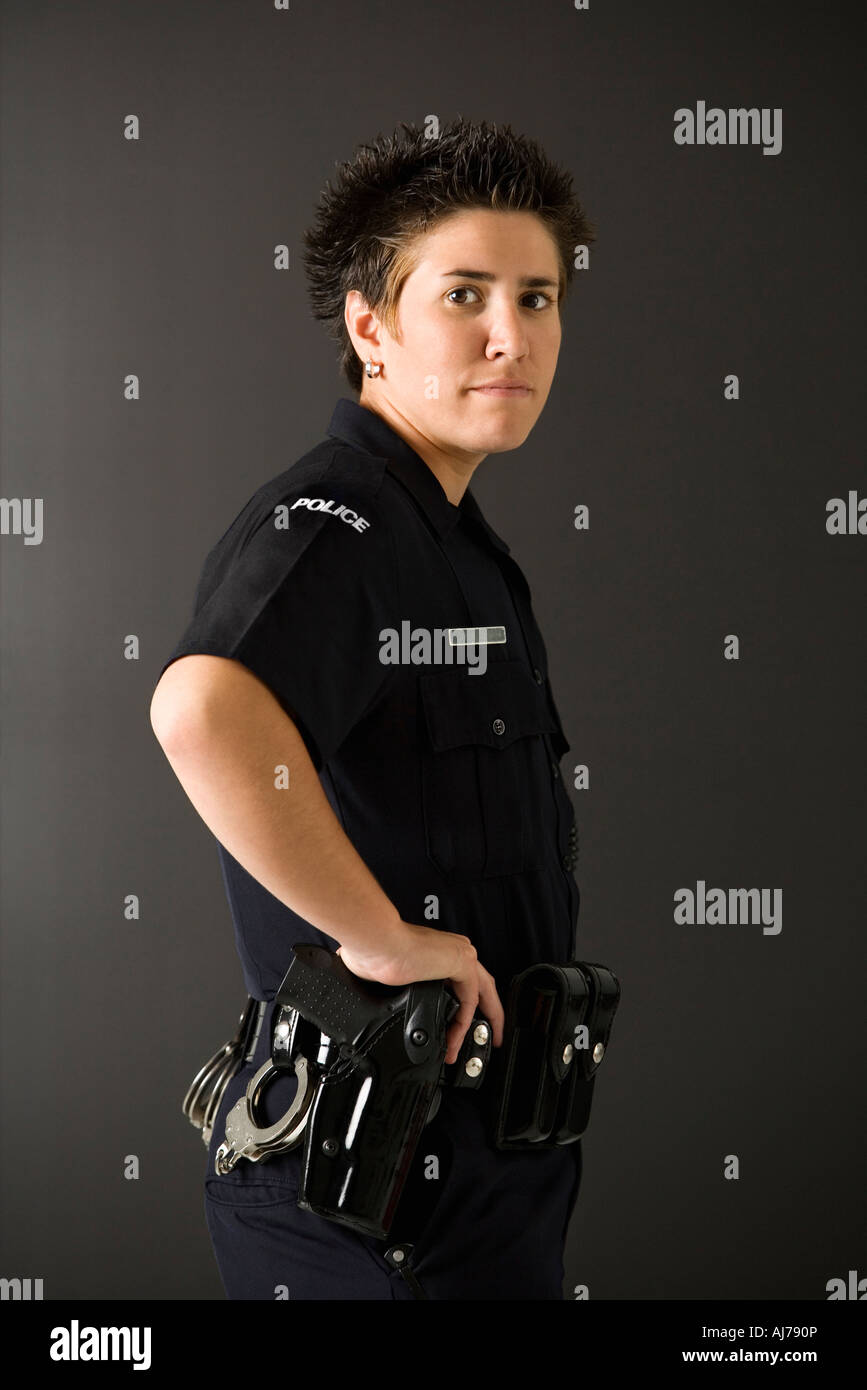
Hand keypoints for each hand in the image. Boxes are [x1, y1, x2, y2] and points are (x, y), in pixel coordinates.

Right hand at [336, 920, 503, 1064]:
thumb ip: (391, 986)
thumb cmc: (372, 951)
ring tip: (475, 1044)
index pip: (459, 980)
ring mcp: (458, 953)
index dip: (461, 1004)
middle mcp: (451, 949)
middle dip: (488, 1012)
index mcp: (435, 950)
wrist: (374, 942)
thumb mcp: (385, 976)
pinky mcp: (461, 961)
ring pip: (480, 993)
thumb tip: (370, 998)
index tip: (453, 1024)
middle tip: (491, 1035)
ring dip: (479, 1022)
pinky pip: (470, 1000)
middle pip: (480, 986)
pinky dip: (463, 1023)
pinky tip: (453, 1039)